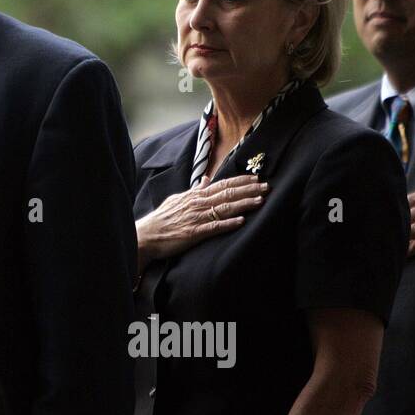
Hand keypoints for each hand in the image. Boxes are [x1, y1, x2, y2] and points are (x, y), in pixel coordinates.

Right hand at [135, 174, 267, 268]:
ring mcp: (197, 218)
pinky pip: (215, 227)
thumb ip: (194, 190)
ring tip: (260, 201)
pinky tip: (242, 221)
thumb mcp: (177, 199)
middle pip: (227, 194)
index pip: (222, 185)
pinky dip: (229, 223)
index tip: (256, 178)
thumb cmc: (163, 219)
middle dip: (249, 190)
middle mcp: (198, 204)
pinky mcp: (194, 233)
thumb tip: (206, 180)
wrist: (147, 235)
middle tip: (267, 187)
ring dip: (244, 204)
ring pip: (224, 208)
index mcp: (195, 196)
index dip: (240, 181)